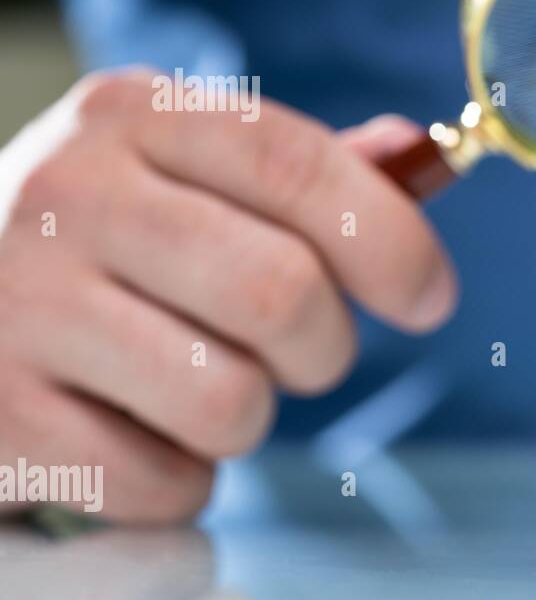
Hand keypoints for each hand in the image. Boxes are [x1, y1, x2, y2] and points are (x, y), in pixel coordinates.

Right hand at [0, 70, 455, 521]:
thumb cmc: (104, 244)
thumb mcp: (182, 171)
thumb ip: (300, 168)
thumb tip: (418, 154)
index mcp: (134, 115)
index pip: (297, 164)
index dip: (391, 242)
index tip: (431, 299)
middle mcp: (66, 195)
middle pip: (282, 293)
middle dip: (325, 347)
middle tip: (299, 353)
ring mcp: (17, 305)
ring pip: (230, 399)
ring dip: (246, 417)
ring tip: (192, 386)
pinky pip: (165, 483)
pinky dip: (178, 480)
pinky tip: (127, 433)